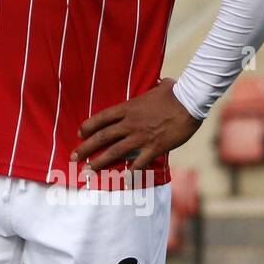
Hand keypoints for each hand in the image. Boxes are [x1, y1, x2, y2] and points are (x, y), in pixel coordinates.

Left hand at [73, 77, 201, 170]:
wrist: (190, 102)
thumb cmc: (175, 92)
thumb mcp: (158, 86)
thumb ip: (152, 89)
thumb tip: (159, 83)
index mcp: (128, 108)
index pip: (102, 118)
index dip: (88, 126)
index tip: (79, 134)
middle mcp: (130, 123)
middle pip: (102, 137)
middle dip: (85, 148)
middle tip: (73, 157)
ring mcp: (141, 136)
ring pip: (114, 152)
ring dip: (99, 163)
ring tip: (87, 171)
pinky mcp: (154, 147)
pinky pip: (138, 163)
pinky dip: (130, 173)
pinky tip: (123, 180)